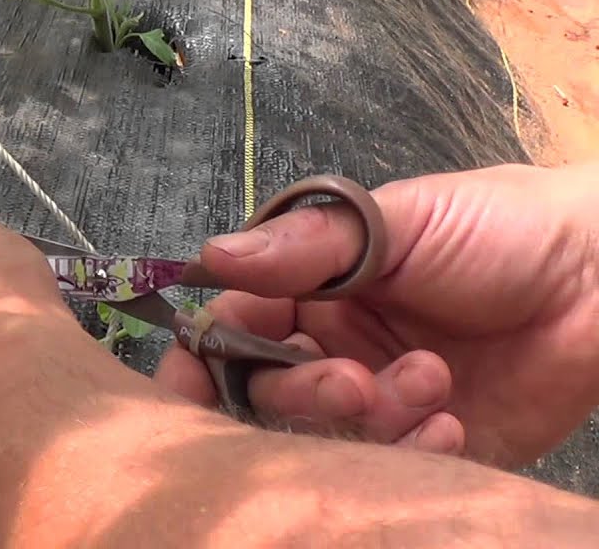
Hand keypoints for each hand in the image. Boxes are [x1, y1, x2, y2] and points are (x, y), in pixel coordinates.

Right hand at [155, 162, 598, 466]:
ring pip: (323, 438)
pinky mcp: (428, 449)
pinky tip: (450, 421)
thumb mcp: (395, 220)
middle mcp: (330, 350)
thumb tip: (208, 257)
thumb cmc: (496, 228)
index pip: (229, 332)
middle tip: (353, 379)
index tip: (196, 376)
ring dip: (368, 419)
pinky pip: (388, 473)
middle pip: (264, 398)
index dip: (208, 358)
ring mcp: (378, 403)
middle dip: (300, 394)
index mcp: (308, 293)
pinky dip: (411, 454)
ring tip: (432, 381)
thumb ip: (302, 247)